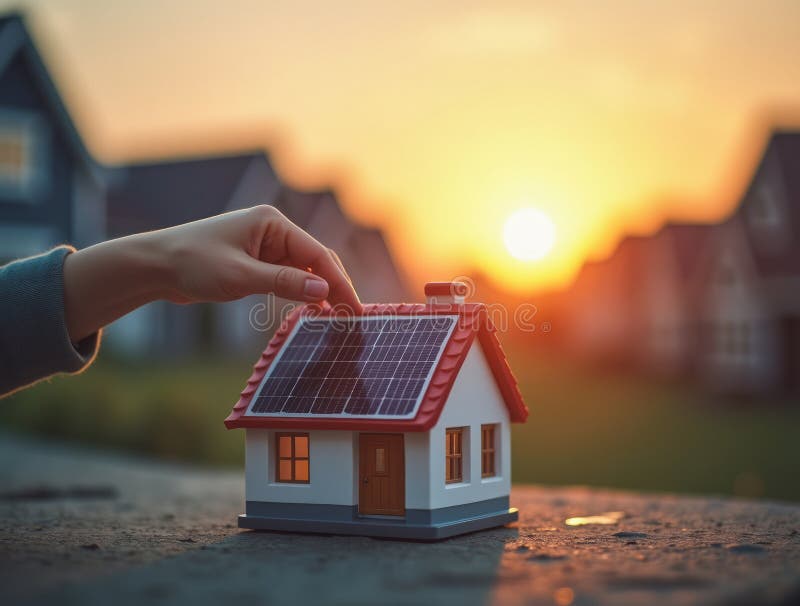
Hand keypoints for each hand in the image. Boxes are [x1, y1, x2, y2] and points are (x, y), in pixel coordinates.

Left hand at [63, 206, 361, 341]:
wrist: (155, 266)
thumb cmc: (193, 263)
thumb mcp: (242, 276)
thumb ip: (285, 282)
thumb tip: (324, 290)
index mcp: (273, 223)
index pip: (317, 253)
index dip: (339, 282)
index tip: (354, 308)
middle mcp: (273, 231)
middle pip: (315, 259)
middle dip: (334, 286)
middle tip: (351, 317)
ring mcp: (264, 246)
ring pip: (303, 270)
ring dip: (318, 291)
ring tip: (336, 317)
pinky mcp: (255, 262)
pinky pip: (287, 277)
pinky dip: (300, 292)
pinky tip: (311, 310)